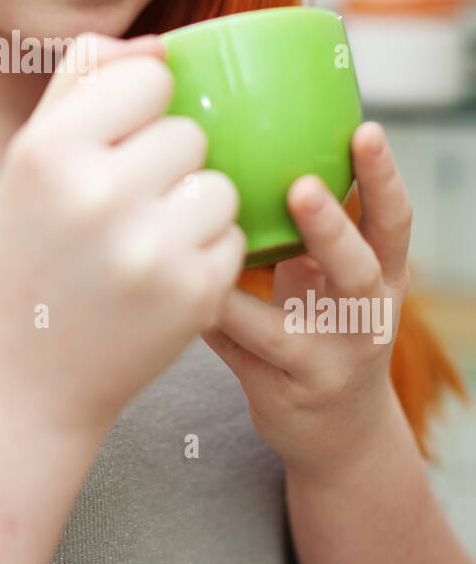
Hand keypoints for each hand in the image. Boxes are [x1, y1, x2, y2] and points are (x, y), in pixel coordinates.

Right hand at [0, 32, 245, 439]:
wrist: (25, 379)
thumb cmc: (30, 255)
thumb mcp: (27, 164)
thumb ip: (81, 86)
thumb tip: (160, 46)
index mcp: (48, 151)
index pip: (149, 76)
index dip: (146, 105)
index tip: (123, 140)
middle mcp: (97, 194)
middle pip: (189, 133)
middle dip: (169, 163)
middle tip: (128, 206)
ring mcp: (150, 249)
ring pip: (219, 185)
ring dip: (195, 208)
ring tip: (146, 242)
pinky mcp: (195, 296)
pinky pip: (234, 238)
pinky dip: (207, 255)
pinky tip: (161, 280)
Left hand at [200, 121, 412, 484]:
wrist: (341, 435)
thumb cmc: (326, 326)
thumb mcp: (341, 277)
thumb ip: (313, 224)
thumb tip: (253, 131)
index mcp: (384, 277)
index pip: (395, 221)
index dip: (384, 177)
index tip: (366, 129)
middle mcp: (364, 321)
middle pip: (357, 271)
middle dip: (330, 228)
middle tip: (302, 186)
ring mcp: (326, 365)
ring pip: (282, 328)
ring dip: (242, 292)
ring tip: (208, 252)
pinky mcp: (282, 395)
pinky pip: (234, 353)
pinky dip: (203, 318)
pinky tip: (168, 287)